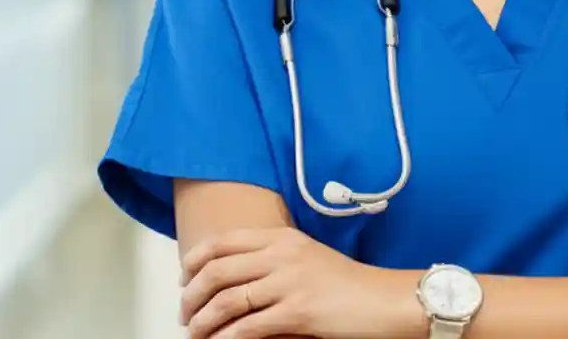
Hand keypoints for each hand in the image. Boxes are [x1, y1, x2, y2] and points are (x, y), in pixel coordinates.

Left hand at [179, 227, 412, 338]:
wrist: (383, 300)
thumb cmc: (348, 284)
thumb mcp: (306, 257)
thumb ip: (272, 258)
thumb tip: (232, 276)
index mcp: (282, 237)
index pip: (223, 242)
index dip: (194, 260)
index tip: (184, 278)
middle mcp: (282, 254)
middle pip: (216, 271)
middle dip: (191, 296)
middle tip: (185, 312)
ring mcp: (289, 282)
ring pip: (225, 301)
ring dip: (202, 322)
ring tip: (195, 333)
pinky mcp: (297, 312)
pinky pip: (247, 328)